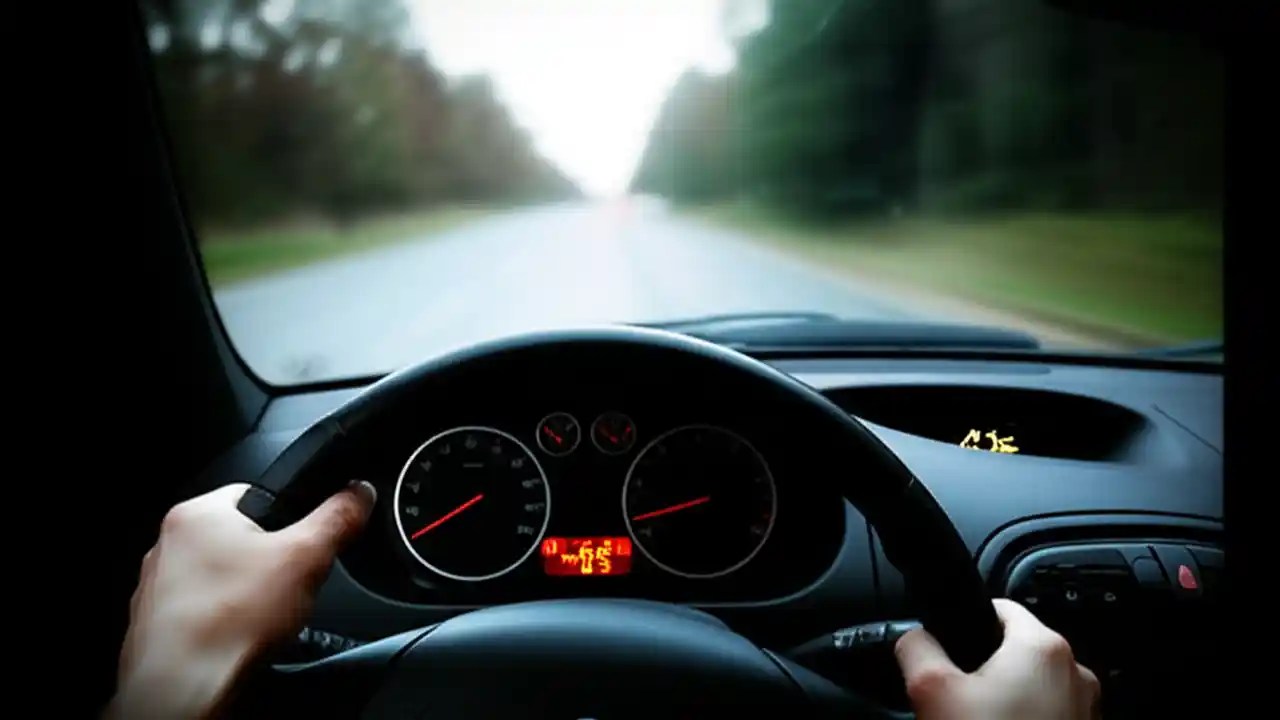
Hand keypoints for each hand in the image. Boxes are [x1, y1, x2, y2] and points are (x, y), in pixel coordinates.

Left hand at [107, 481, 376, 719]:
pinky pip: (200, 610)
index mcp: (198, 514)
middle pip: (239, 539)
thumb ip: (338, 518)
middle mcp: (168, 544)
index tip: (300, 546)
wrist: (185, 688)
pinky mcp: (155, 623)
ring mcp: (156, 585)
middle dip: (267, 561)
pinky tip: (237, 636)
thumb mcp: (307, 558)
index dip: (289, 519)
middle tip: (285, 586)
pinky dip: (221, 621)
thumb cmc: (230, 624)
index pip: (256, 494)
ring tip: (261, 616)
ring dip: (243, 592)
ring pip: (219, 576)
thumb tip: (357, 494)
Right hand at [895, 599, 1100, 719]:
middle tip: (957, 703)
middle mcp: (1075, 673)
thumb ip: (916, 648)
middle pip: (1013, 652)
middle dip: (983, 673)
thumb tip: (912, 637)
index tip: (947, 654)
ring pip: (1030, 689)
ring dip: (1004, 702)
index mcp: (1042, 647)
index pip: (998, 609)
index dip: (964, 627)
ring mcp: (1085, 710)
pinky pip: (1046, 716)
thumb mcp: (931, 690)